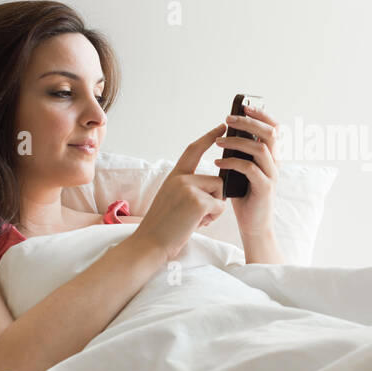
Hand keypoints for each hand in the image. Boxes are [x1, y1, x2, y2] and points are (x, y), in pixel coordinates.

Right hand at [133, 124, 226, 260]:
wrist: (150, 244)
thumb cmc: (164, 227)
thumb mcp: (173, 200)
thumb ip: (189, 188)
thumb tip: (215, 185)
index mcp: (174, 176)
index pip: (193, 150)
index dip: (209, 137)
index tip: (222, 126)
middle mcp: (180, 178)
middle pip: (216, 180)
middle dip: (214, 199)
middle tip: (195, 215)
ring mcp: (187, 188)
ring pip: (220, 192)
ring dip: (214, 209)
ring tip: (194, 219)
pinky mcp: (197, 201)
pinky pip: (220, 206)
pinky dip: (212, 218)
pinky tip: (195, 224)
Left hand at [215, 105, 280, 242]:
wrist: (254, 226)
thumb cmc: (246, 197)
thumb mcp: (243, 171)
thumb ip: (241, 155)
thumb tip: (225, 135)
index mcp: (271, 157)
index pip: (274, 129)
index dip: (263, 115)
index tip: (246, 107)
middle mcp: (275, 163)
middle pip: (269, 133)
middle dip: (249, 123)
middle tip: (228, 120)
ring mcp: (272, 175)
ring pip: (260, 149)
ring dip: (237, 141)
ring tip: (219, 141)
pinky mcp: (265, 188)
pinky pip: (250, 168)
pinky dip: (233, 162)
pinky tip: (219, 162)